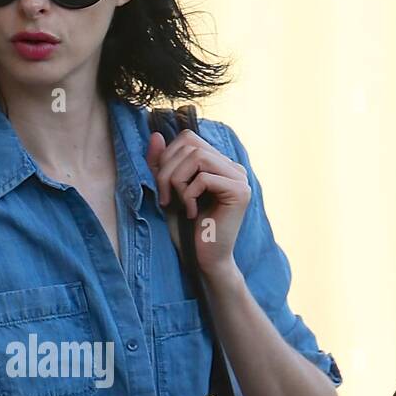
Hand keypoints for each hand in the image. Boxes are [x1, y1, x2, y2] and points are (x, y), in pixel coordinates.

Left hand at [146, 128, 250, 279]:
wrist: (205, 260)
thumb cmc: (186, 229)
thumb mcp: (167, 192)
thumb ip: (161, 165)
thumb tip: (155, 135)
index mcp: (218, 164)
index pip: (189, 138)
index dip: (167, 156)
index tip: (161, 186)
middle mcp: (232, 167)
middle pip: (191, 144)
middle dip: (167, 169)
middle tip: (164, 198)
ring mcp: (239, 178)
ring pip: (198, 157)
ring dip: (177, 181)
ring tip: (176, 204)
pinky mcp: (240, 192)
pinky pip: (204, 178)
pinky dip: (189, 195)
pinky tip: (191, 214)